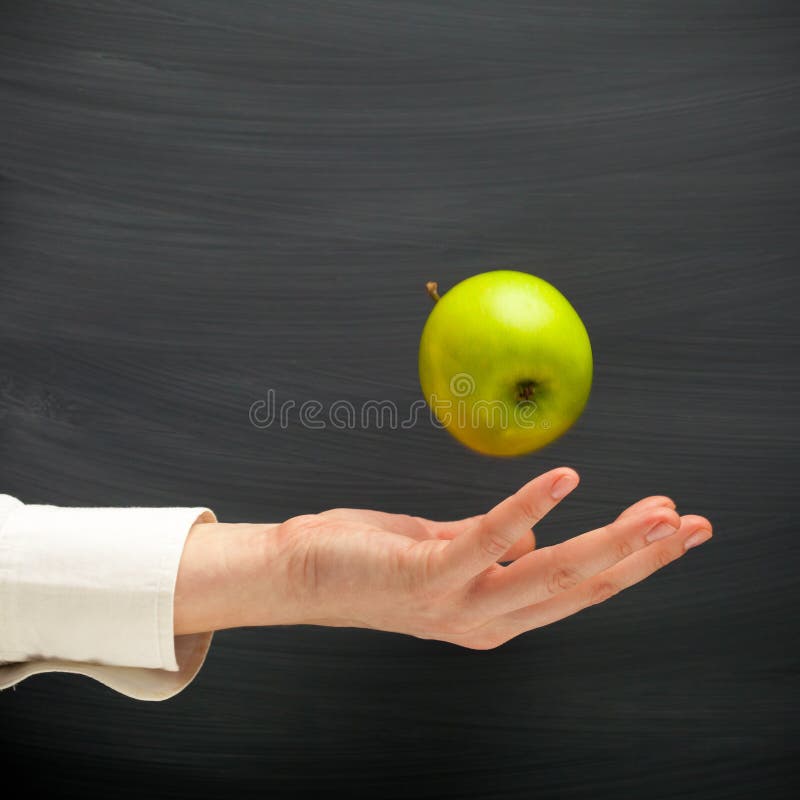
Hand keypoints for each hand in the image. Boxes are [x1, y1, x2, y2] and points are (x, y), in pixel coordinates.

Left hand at [174, 468, 711, 648]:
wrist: (300, 574)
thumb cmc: (373, 559)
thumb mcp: (447, 555)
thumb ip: (494, 546)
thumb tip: (537, 528)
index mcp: (496, 614)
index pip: (580, 588)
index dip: (632, 562)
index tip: (673, 528)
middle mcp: (487, 620)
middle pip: (581, 587)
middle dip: (642, 556)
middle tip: (692, 523)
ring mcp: (459, 603)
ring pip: (552, 572)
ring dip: (610, 539)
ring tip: (656, 510)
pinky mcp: (428, 575)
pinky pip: (489, 539)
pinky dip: (530, 507)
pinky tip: (566, 479)